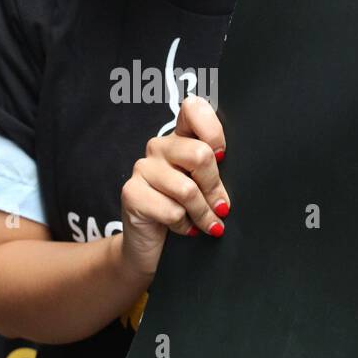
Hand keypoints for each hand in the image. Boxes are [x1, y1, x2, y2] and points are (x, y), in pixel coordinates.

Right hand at [120, 95, 228, 279]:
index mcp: (180, 138)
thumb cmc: (185, 214)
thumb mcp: (205, 189)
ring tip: (208, 225)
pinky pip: (172, 210)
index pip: (193, 108)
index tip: (221, 156)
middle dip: (215, 188)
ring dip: (203, 214)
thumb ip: (214, 174)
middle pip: (200, 155)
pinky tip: (182, 229)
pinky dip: (184, 226)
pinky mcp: (131, 192)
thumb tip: (226, 179)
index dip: (213, 131)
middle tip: (221, 208)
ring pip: (187, 189)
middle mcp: (159, 147)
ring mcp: (142, 168)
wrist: (150, 249)